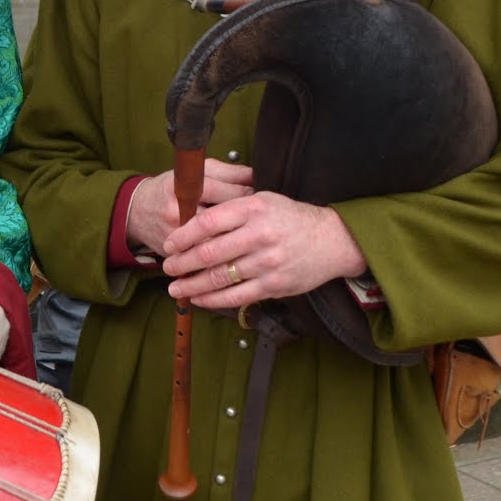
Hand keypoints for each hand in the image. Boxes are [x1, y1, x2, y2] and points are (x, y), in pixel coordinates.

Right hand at [126, 158, 253, 255]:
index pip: (229, 194)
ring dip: (234, 244)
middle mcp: (179, 211)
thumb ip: (228, 173)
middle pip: (225, 221)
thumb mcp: (195, 174)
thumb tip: (256, 176)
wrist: (137, 212)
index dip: (249, 197)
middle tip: (256, 221)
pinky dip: (219, 259)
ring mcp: (175, 235)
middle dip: (245, 222)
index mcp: (187, 187)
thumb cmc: (170, 189)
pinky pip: (202, 259)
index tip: (258, 200)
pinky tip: (232, 256)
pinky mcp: (173, 253)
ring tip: (247, 239)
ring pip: (215, 244)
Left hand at [162, 191, 365, 309]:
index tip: (169, 244)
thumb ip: (231, 209)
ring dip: (192, 285)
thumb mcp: (262, 200)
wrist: (333, 240)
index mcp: (253, 208)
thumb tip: (191, 221)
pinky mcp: (274, 284)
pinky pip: (236, 296)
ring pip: (219, 277)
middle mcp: (260, 234)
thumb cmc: (290, 218)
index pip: (207, 222)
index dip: (182, 235)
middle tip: (167, 268)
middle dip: (182, 263)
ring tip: (175, 288)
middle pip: (209, 252)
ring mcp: (268, 262)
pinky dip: (213, 300)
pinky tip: (198, 299)